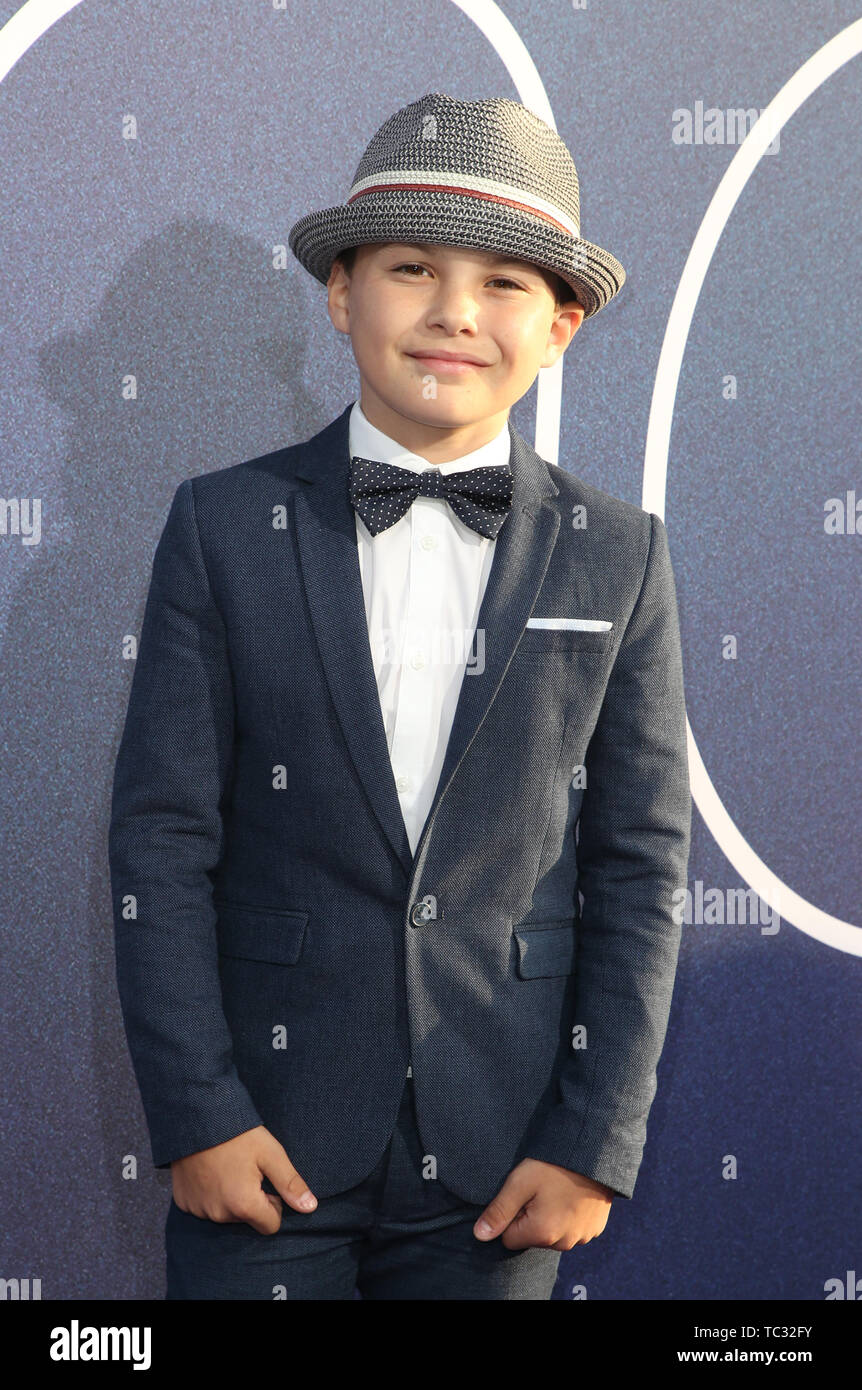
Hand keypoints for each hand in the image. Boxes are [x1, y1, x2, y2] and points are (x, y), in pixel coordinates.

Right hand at [171, 1125, 317, 1233]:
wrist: (197, 1116)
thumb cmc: (238, 1133)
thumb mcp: (271, 1153)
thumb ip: (290, 1183)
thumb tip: (310, 1208)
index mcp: (243, 1205)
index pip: (271, 1225)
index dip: (274, 1204)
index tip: (266, 1181)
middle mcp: (219, 1214)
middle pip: (247, 1220)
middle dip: (251, 1201)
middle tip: (246, 1170)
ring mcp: (198, 1210)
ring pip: (226, 1215)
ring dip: (230, 1198)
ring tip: (228, 1168)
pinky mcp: (183, 1202)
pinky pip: (205, 1207)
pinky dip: (210, 1195)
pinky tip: (210, 1171)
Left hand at [473, 1159, 612, 1249]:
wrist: (593, 1153)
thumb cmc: (553, 1165)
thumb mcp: (519, 1182)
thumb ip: (499, 1211)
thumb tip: (479, 1235)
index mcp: (542, 1233)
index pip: (509, 1238)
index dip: (512, 1215)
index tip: (523, 1195)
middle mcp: (563, 1243)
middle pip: (532, 1238)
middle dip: (531, 1218)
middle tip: (541, 1190)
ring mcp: (582, 1237)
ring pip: (553, 1236)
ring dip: (551, 1219)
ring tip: (558, 1191)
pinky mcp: (595, 1229)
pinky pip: (573, 1230)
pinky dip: (570, 1217)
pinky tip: (572, 1196)